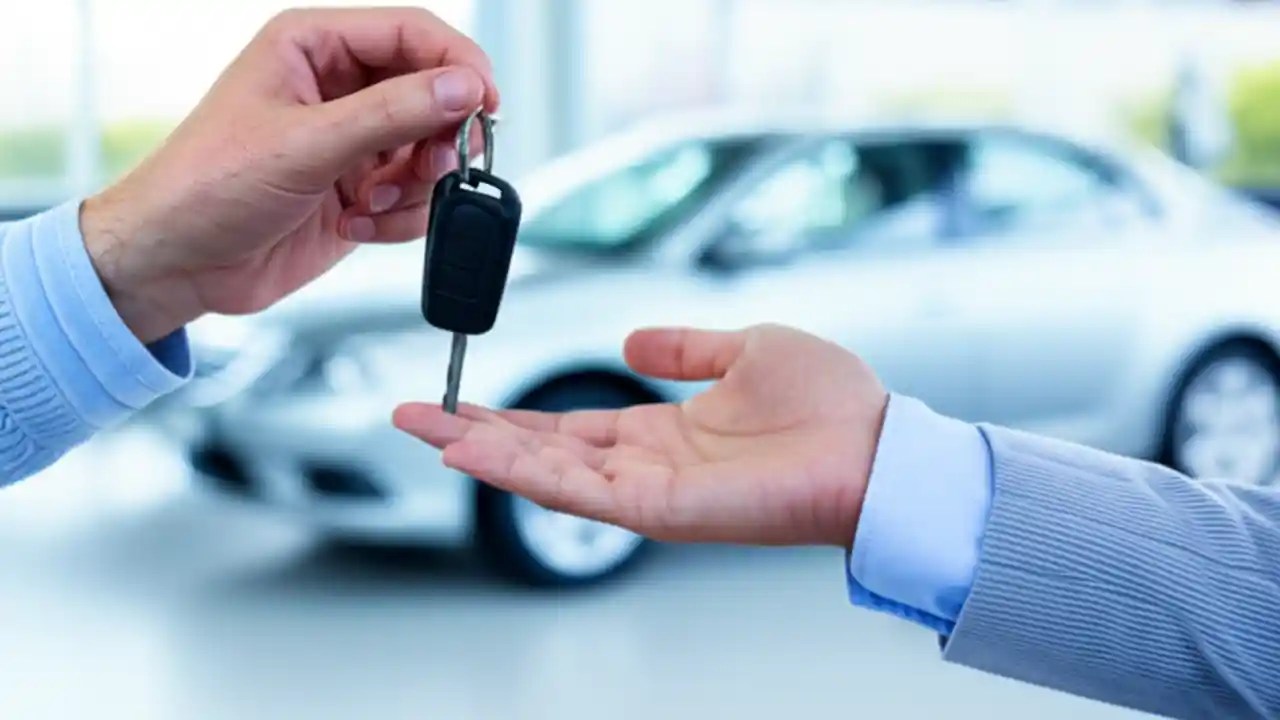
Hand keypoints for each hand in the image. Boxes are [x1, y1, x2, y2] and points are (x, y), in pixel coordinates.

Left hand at [80, 7, 498, 342]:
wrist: (175, 264)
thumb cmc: (204, 188)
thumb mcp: (304, 145)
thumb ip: (390, 114)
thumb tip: (461, 89)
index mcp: (313, 46)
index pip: (411, 33)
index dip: (457, 64)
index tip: (486, 104)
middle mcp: (337, 88)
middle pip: (431, 93)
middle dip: (438, 136)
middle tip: (432, 165)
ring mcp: (351, 141)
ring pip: (429, 149)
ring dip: (414, 185)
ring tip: (373, 201)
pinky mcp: (359, 189)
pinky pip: (415, 196)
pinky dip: (399, 216)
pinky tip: (357, 222)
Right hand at [393, 325, 889, 546]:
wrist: (878, 445)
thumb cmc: (829, 403)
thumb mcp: (745, 349)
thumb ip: (684, 347)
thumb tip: (632, 339)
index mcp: (662, 431)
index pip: (567, 425)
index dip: (510, 414)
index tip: (459, 400)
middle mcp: (646, 466)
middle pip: (541, 451)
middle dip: (474, 435)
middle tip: (412, 416)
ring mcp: (650, 493)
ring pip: (547, 474)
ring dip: (483, 452)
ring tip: (426, 431)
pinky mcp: (663, 511)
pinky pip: (581, 493)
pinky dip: (525, 473)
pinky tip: (479, 453)